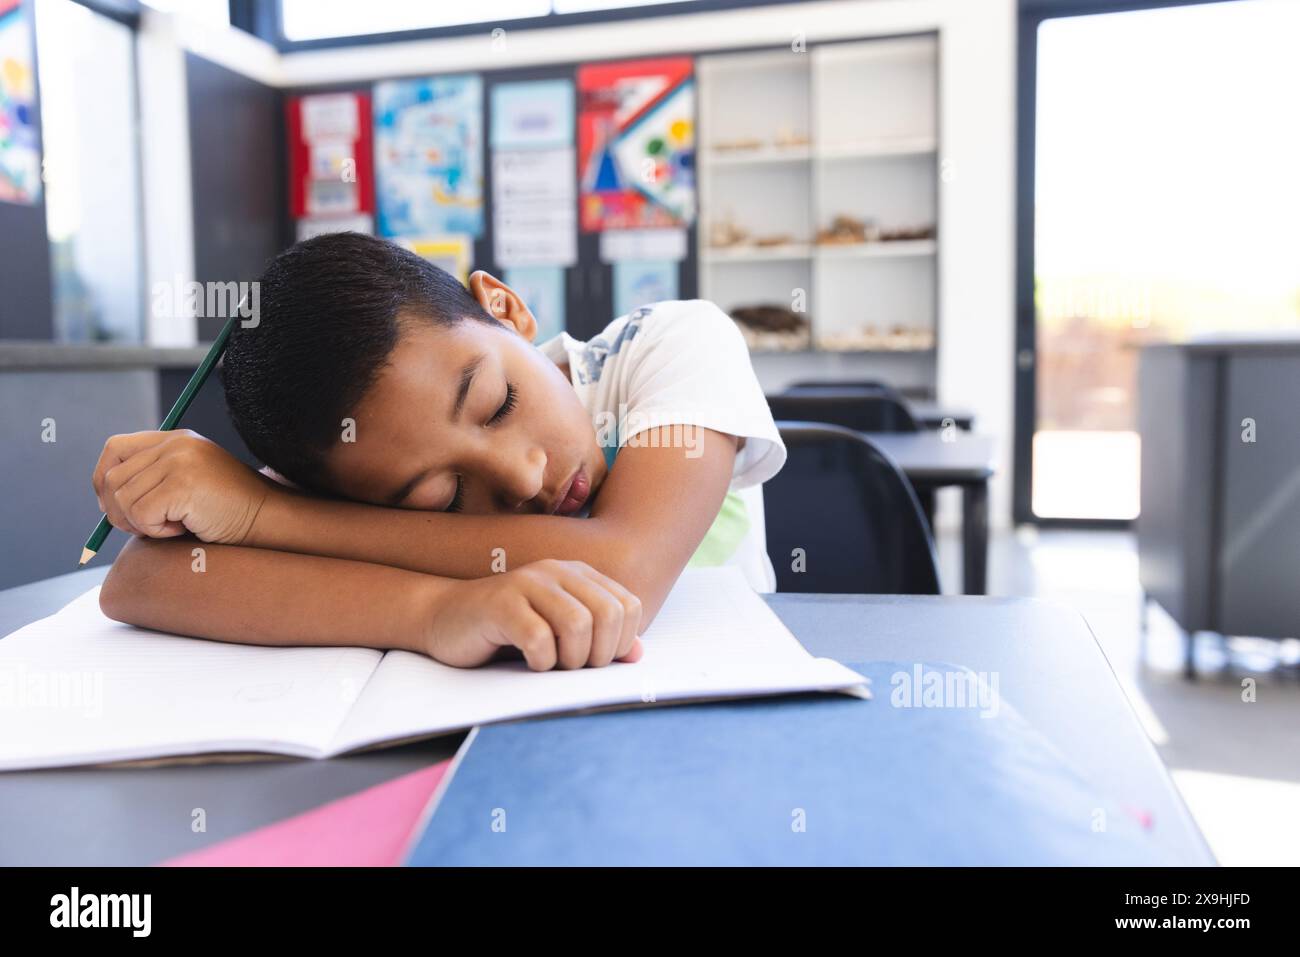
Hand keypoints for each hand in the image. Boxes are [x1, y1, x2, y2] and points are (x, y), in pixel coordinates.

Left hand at [91, 430, 271, 544]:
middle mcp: (175, 445)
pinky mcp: (183, 484)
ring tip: (173, 526)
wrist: (267, 519)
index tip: (113, 506)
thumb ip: (153, 479)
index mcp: (175, 440)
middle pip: (112, 478)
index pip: (114, 449)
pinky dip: (156, 531)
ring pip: (123, 499)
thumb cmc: (227, 512)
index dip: (103, 479)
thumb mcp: (187, 483)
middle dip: (119, 512)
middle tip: (146, 527)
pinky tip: (182, 529)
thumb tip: (105, 500)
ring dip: (141, 523)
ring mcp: (180, 461)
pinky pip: (141, 514)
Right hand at [422, 559, 643, 670]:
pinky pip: (539, 639)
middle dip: (598, 655)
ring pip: (578, 625)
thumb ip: (599, 640)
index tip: (597, 660)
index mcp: (577, 574)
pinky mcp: (500, 605)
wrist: (445, 619)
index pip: (628, 606)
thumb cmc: (507, 632)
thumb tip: (638, 655)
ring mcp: (527, 584)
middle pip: (607, 615)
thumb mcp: (560, 634)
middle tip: (574, 668)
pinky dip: (540, 661)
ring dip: (570, 660)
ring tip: (552, 666)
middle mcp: (556, 571)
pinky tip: (529, 662)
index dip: (621, 643)